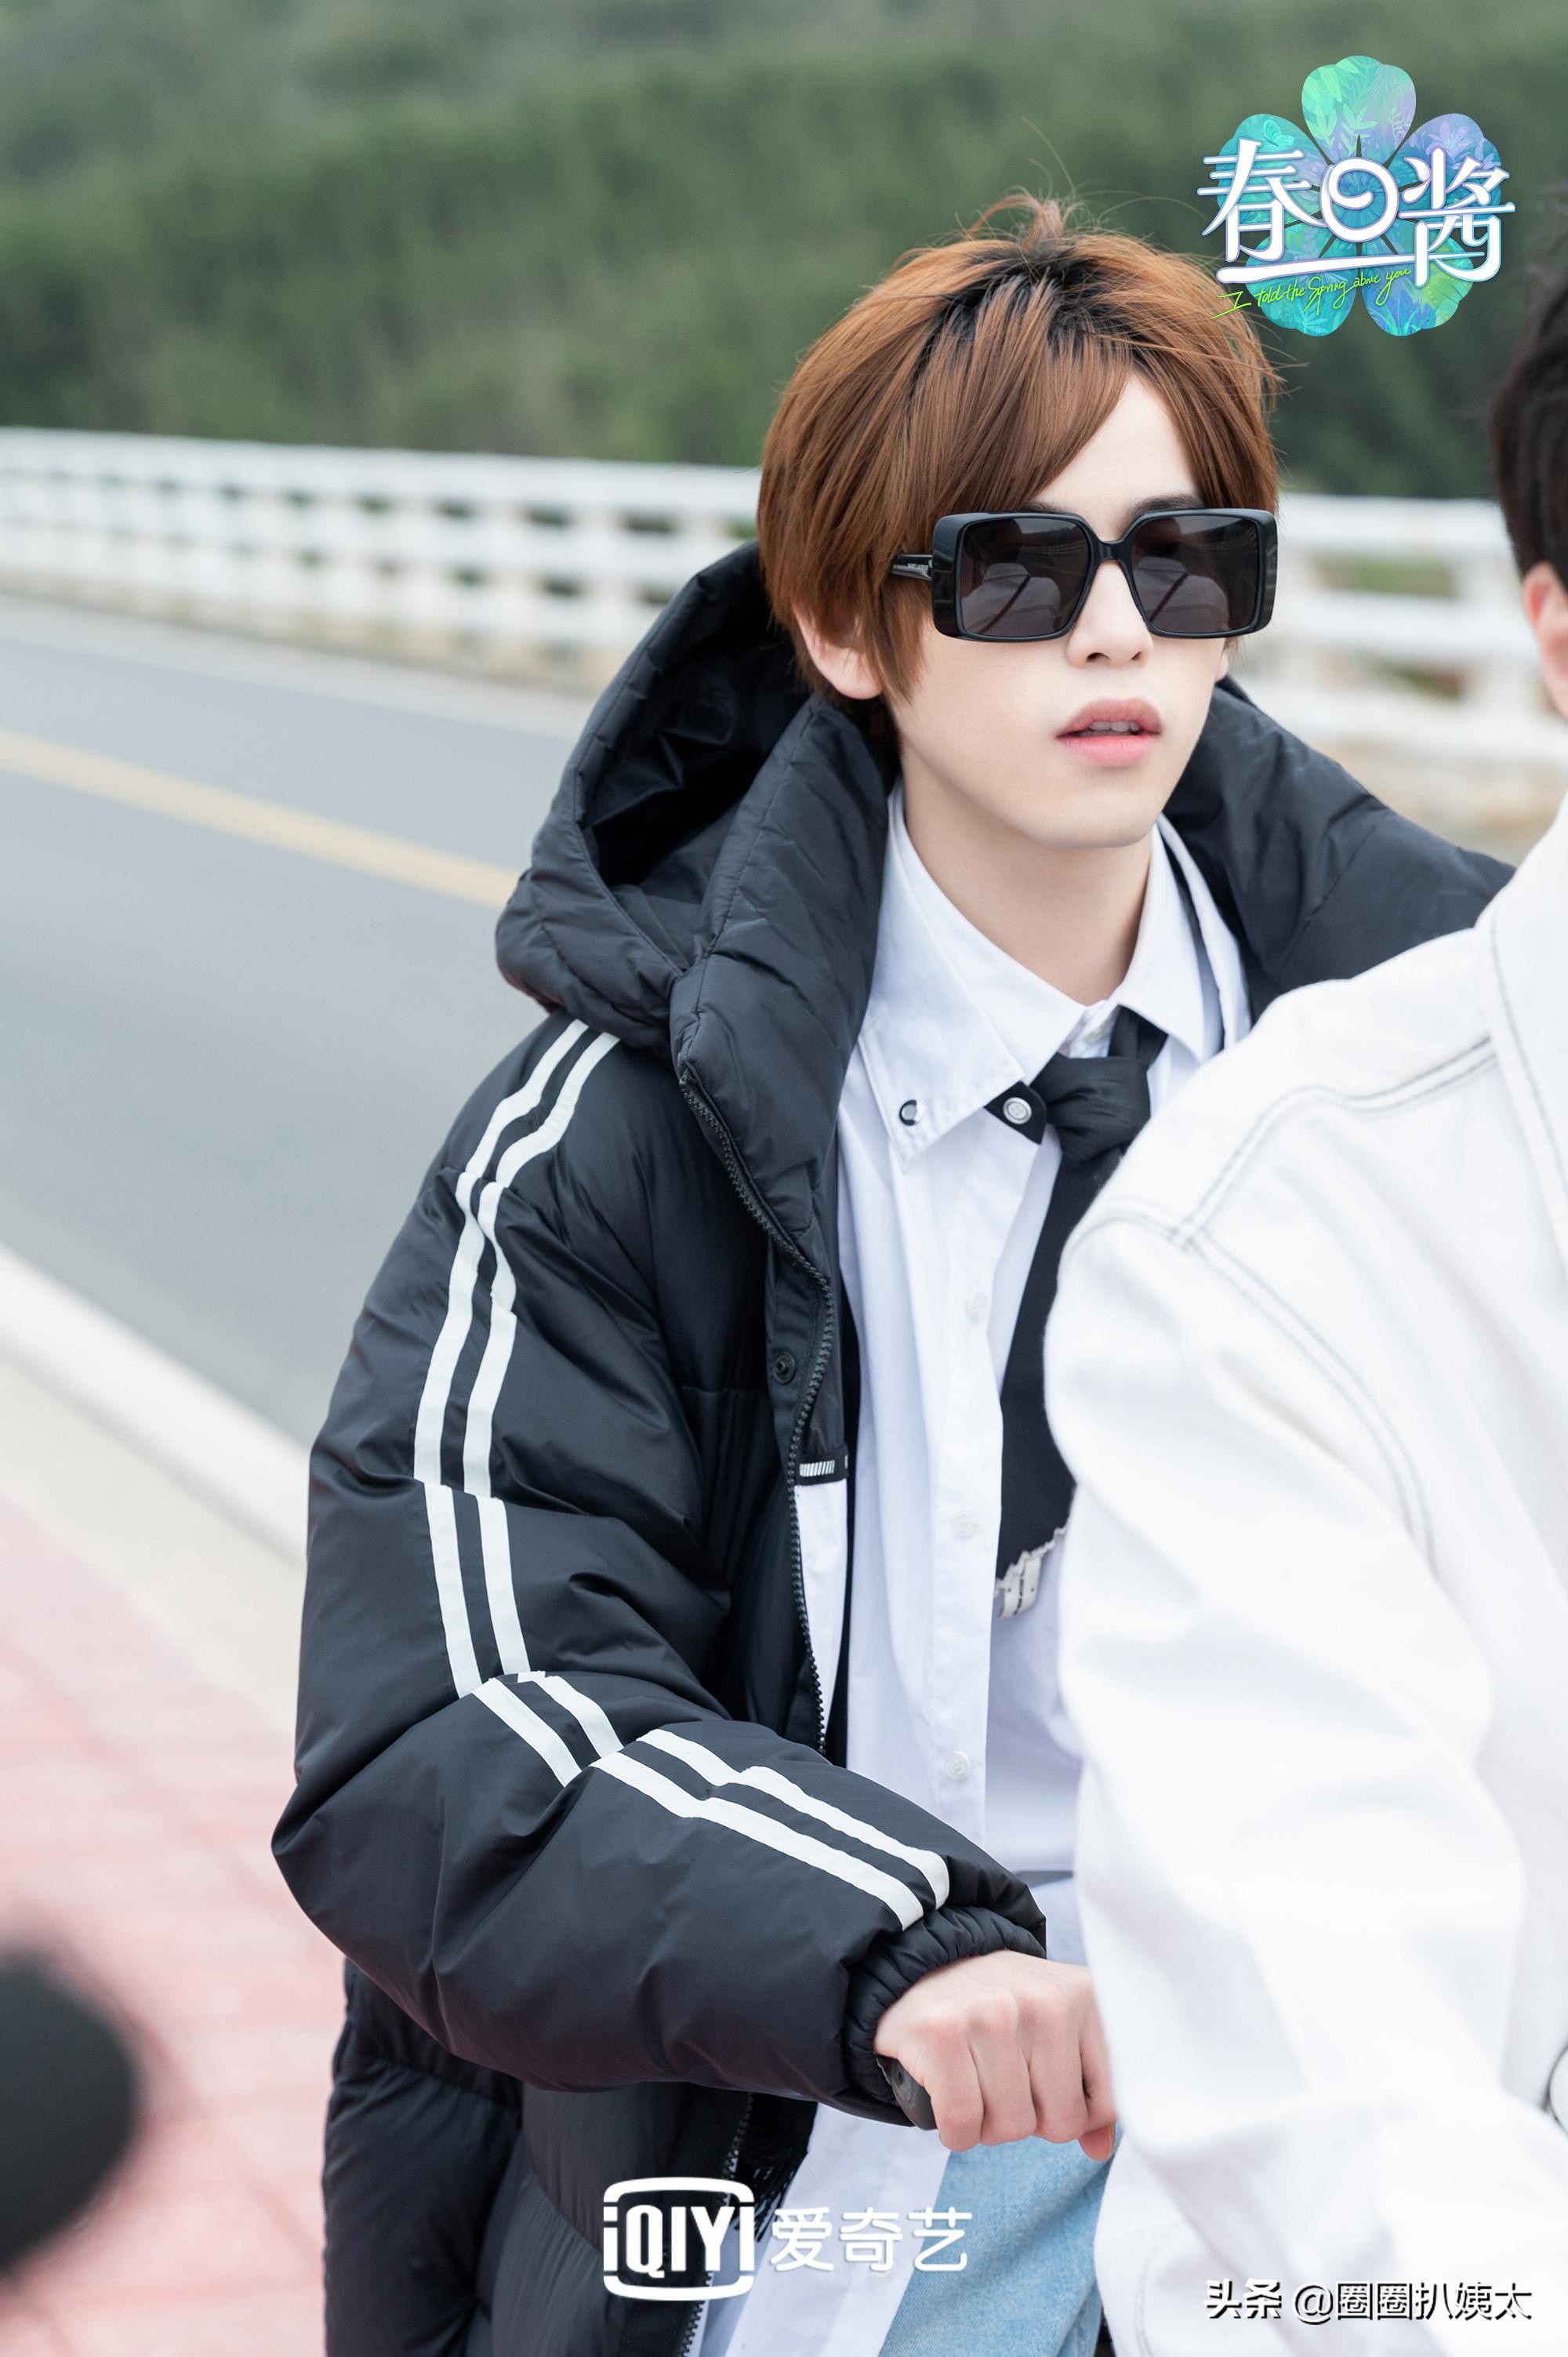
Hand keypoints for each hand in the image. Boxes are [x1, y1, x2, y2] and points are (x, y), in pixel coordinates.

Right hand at [872, 1951, 1115, 2157]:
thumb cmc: (1000, 2011)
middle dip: (1030, 2119)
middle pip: (1061, 2124)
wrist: (922, 1970)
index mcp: (1085, 1997)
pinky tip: (948, 2093)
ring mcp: (994, 2014)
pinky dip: (954, 2129)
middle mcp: (1046, 2001)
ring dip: (989, 2123)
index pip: (1110, 2103)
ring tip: (976, 2080)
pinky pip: (963, 2126)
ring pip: (1011, 2128)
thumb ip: (1087, 2088)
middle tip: (1005, 2080)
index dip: (1077, 2112)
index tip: (1048, 2083)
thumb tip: (1099, 2148)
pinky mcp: (943, 2033)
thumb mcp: (1056, 2031)